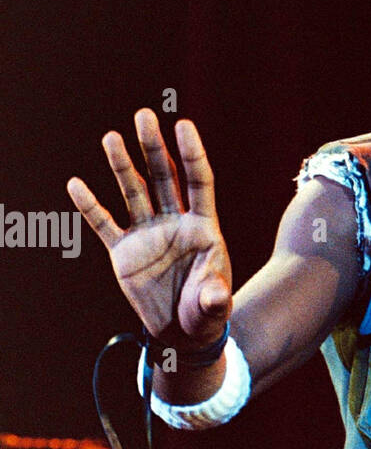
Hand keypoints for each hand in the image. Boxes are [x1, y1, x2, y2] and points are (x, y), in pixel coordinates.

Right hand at [67, 110, 231, 346]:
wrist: (183, 333)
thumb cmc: (205, 314)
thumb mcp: (213, 306)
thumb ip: (214, 297)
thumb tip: (216, 297)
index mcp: (203, 227)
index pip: (199, 181)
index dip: (192, 153)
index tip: (183, 124)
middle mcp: (174, 223)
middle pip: (163, 176)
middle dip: (153, 146)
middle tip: (144, 115)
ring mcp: (148, 234)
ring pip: (133, 191)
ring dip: (122, 165)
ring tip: (111, 137)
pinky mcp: (124, 252)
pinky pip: (105, 224)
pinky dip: (90, 205)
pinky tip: (76, 184)